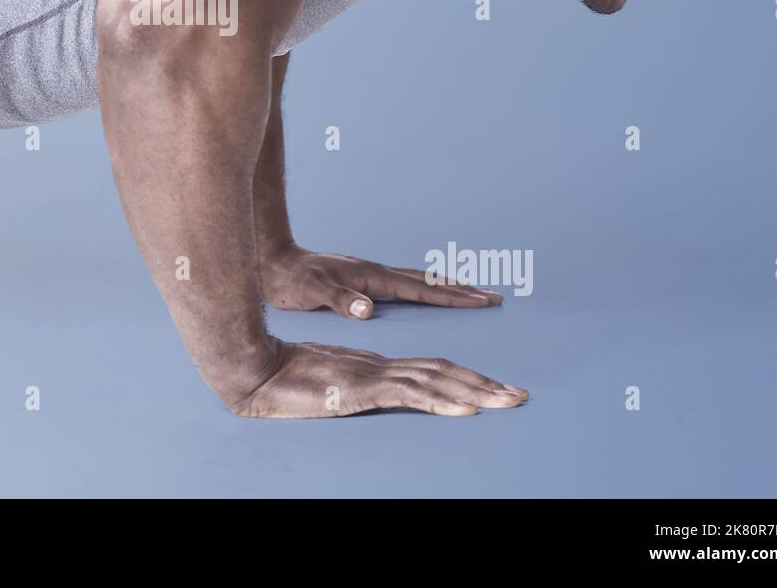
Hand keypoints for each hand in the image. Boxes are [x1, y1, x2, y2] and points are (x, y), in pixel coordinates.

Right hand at [230, 340, 527, 417]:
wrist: (255, 370)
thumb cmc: (284, 378)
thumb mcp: (329, 385)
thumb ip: (356, 386)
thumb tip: (379, 393)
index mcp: (377, 366)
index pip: (432, 368)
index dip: (467, 377)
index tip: (497, 389)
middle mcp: (381, 367)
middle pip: (444, 371)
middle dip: (486, 384)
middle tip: (521, 395)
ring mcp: (373, 375)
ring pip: (436, 379)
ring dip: (476, 390)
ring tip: (508, 400)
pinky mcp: (362, 388)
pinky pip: (410, 395)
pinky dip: (442, 401)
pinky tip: (466, 409)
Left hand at [260, 245, 502, 317]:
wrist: (272, 261)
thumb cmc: (291, 280)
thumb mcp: (314, 292)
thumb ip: (340, 301)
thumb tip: (368, 310)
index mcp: (372, 277)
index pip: (422, 289)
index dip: (453, 296)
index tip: (483, 300)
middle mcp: (376, 272)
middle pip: (429, 281)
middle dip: (462, 290)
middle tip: (494, 296)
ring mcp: (370, 273)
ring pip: (418, 280)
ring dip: (446, 286)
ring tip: (470, 292)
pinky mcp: (361, 278)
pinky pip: (403, 283)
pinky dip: (424, 287)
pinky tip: (424, 293)